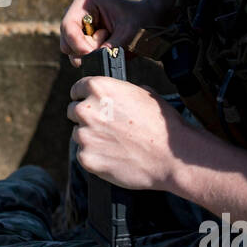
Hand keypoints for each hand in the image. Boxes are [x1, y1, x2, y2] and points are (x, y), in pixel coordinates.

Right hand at [59, 0, 149, 66]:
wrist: (148, 21)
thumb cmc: (139, 20)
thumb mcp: (128, 32)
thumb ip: (111, 45)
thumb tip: (94, 60)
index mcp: (85, 1)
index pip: (68, 26)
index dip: (77, 43)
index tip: (91, 55)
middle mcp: (77, 12)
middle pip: (66, 39)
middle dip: (83, 49)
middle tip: (105, 48)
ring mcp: (78, 25)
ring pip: (70, 49)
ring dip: (88, 53)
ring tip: (109, 43)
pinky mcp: (82, 37)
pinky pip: (79, 53)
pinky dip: (92, 56)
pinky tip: (107, 47)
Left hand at [66, 76, 181, 191]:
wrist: (173, 156)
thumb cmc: (162, 124)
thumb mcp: (143, 94)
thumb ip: (119, 91)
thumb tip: (112, 95)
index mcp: (98, 87)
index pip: (77, 90)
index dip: (85, 97)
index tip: (92, 105)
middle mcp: (86, 109)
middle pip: (73, 112)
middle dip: (87, 118)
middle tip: (107, 127)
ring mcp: (84, 135)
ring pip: (78, 134)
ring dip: (92, 138)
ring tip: (116, 144)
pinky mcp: (87, 158)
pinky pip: (84, 155)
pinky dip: (96, 157)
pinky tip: (115, 156)